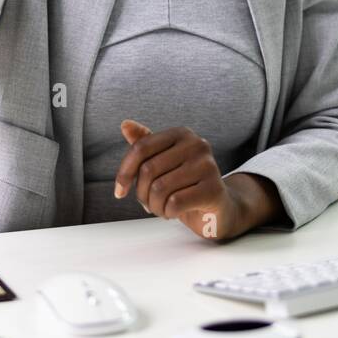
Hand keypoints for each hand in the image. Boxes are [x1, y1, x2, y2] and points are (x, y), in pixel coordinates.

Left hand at [114, 121, 244, 240]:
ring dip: (154, 206)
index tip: (119, 191)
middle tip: (148, 203)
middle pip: (148, 170)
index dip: (124, 172)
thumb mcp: (163, 163)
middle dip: (142, 194)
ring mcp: (208, 166)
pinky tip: (174, 213)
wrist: (217, 210)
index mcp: (182, 134)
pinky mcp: (213, 189)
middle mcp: (197, 145)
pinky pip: (174, 203)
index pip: (141, 148)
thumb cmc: (186, 185)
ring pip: (160, 188)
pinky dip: (168, 213)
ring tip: (162, 208)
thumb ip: (145, 144)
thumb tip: (125, 124)